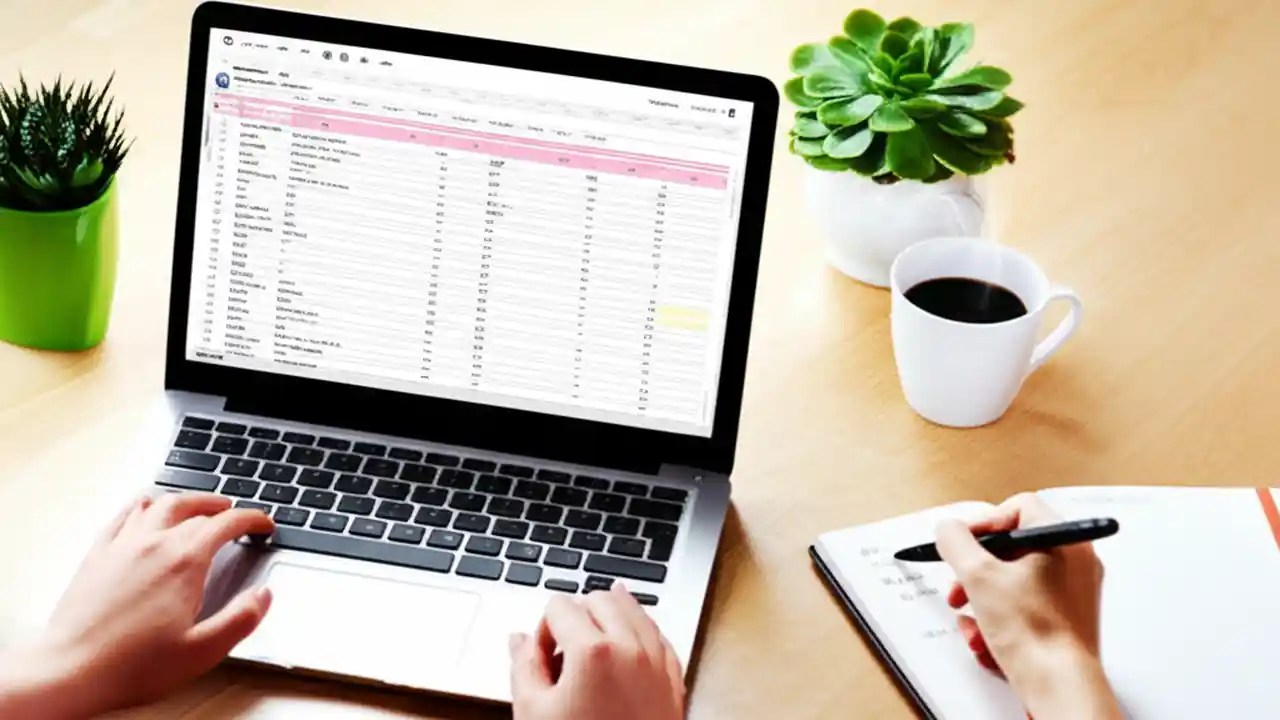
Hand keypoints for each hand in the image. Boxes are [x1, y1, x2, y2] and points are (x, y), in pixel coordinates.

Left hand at [0, 493, 274, 718]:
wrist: (69, 671)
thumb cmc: (131, 665)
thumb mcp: (202, 651)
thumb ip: (241, 619)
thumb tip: (264, 595)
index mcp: (184, 563)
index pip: (227, 524)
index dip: (251, 519)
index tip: (263, 524)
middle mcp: (153, 545)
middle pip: (194, 508)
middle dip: (221, 508)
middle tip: (234, 513)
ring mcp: (122, 546)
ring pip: (159, 504)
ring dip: (185, 499)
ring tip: (197, 504)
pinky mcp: (97, 555)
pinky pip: (122, 516)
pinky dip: (141, 505)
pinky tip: (144, 507)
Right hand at [509, 583, 684, 719]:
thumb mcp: (533, 713)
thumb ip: (523, 666)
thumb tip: (519, 639)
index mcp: (593, 651)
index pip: (560, 605)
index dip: (543, 628)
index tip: (542, 657)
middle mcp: (631, 647)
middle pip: (600, 597)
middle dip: (578, 616)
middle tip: (563, 653)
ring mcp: (657, 662)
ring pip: (635, 608)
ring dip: (610, 616)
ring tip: (590, 646)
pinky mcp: (674, 679)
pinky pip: (658, 635)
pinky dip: (639, 633)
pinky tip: (624, 648)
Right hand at [935, 493, 1121, 719]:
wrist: (1058, 684)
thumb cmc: (1032, 632)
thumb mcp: (978, 575)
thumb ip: (956, 541)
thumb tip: (949, 529)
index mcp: (1064, 540)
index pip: (1019, 507)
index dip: (984, 524)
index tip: (964, 545)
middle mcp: (1076, 560)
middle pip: (1013, 546)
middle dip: (976, 569)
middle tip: (959, 585)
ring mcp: (1074, 591)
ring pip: (1015, 578)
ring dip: (982, 596)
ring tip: (970, 619)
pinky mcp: (1067, 618)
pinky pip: (1026, 604)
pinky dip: (1001, 617)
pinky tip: (986, 639)